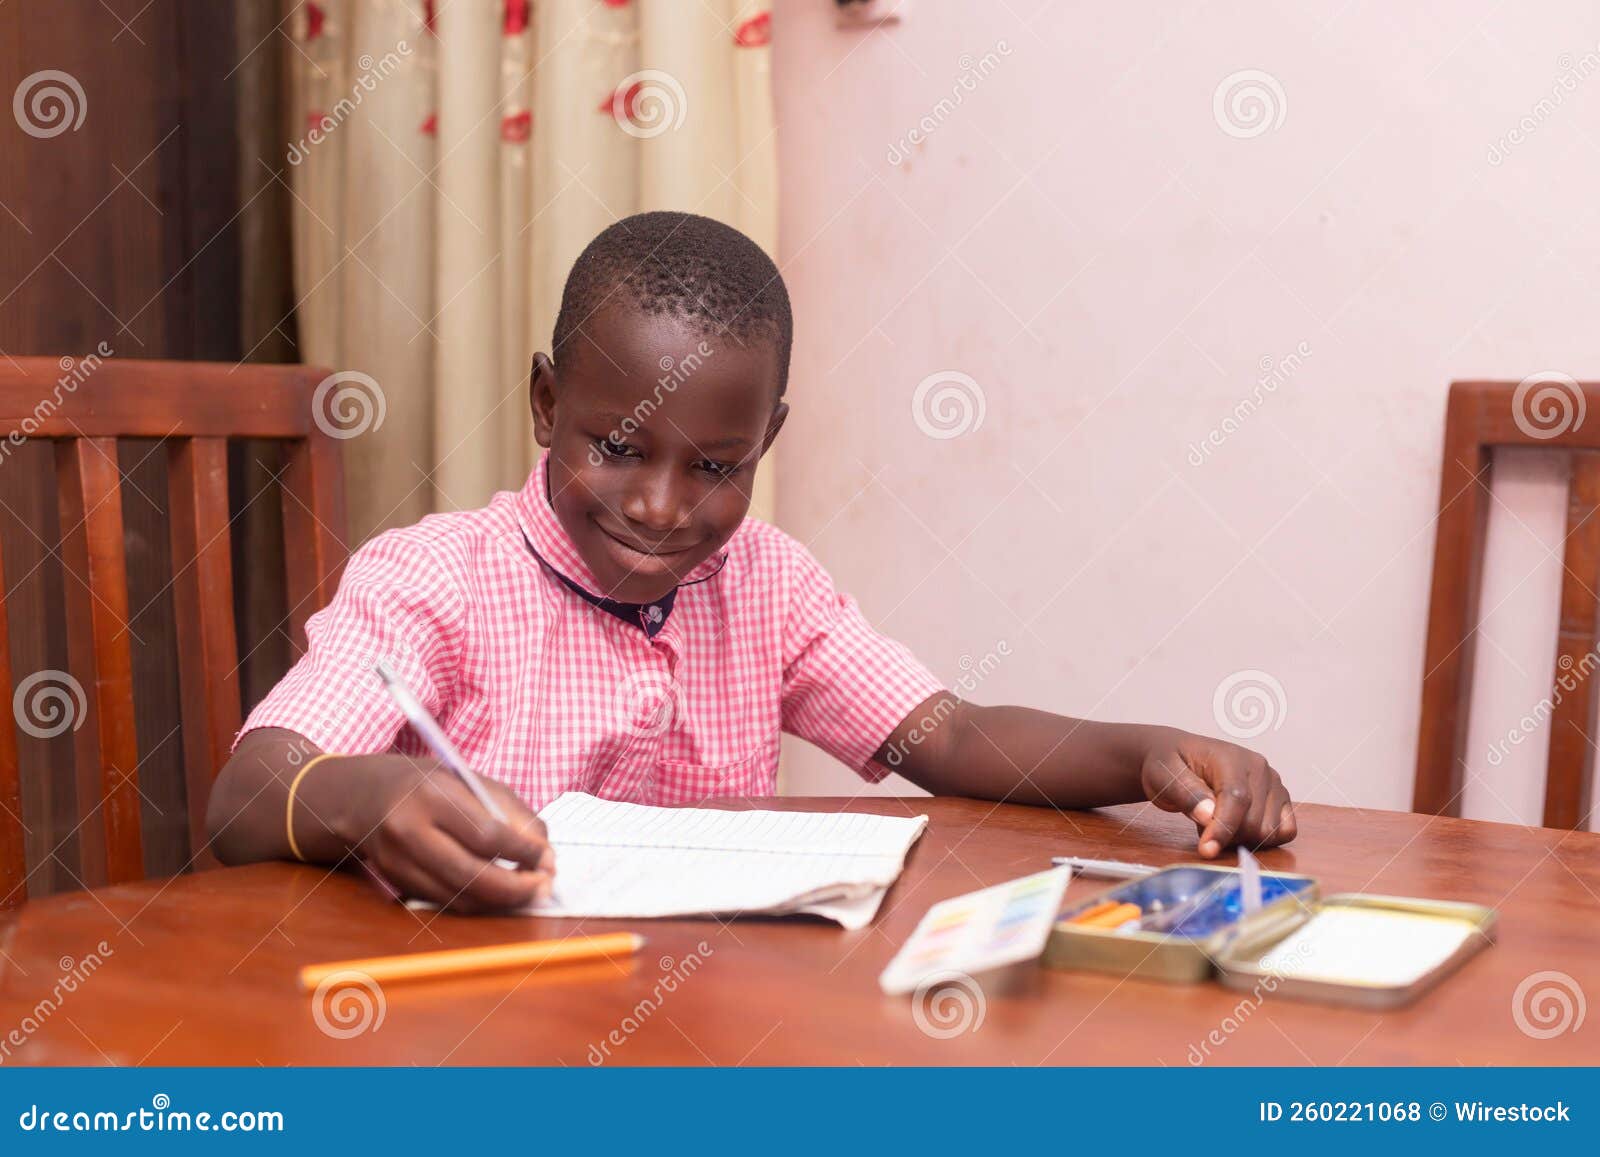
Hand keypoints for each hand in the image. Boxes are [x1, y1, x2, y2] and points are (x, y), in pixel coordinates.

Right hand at [337, 755, 555, 912]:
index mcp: (432, 796)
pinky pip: (446, 902)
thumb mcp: (473, 781)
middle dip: (516, 888)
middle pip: (470, 875)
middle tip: (544, 887)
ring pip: (458, 897)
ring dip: (500, 901)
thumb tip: (545, 854)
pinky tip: (499, 894)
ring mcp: (398, 861)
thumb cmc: (431, 784)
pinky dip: (478, 902)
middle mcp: (409, 831)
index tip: (549, 858)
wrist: (366, 795)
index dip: (524, 852)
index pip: (486, 835)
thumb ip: (512, 812)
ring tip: (528, 892)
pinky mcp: (396, 882)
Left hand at [1138, 729, 1296, 857]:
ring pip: (1270, 831)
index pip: (1237, 799)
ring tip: (1217, 823)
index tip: (1206, 850)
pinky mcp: (1279, 799)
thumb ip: (1186, 793)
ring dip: (1243, 839)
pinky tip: (1238, 830)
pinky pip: (1286, 831)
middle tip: (1201, 826)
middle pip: (1255, 821)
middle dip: (1227, 836)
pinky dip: (1263, 839)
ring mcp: (1273, 783)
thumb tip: (1208, 814)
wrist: (1176, 757)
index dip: (1223, 828)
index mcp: (1231, 757)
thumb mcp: (1163, 775)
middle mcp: (1259, 768)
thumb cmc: (1168, 763)